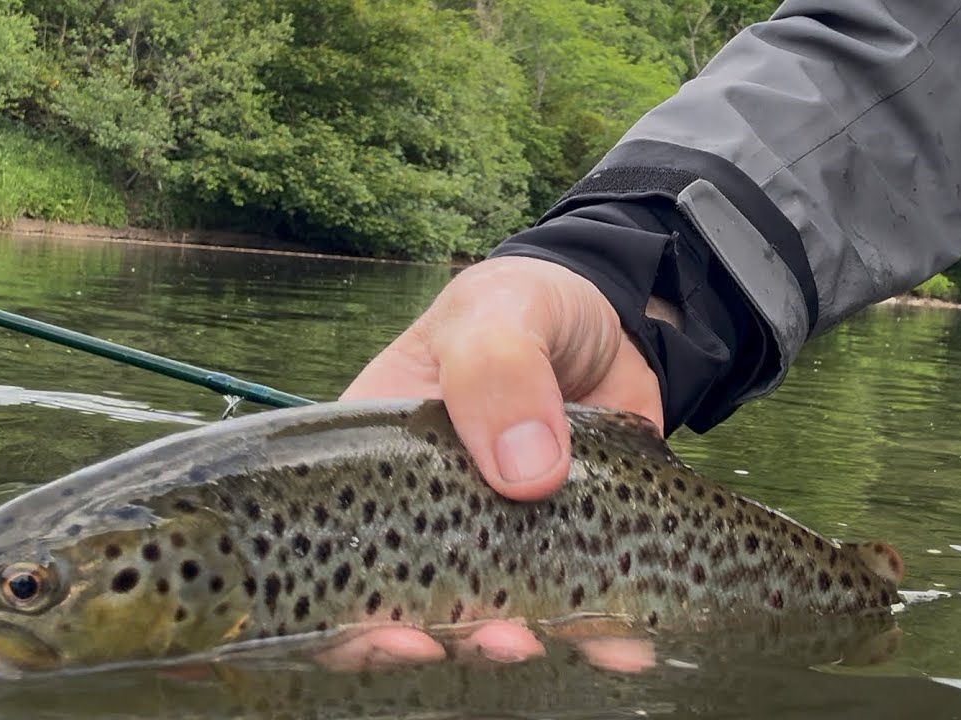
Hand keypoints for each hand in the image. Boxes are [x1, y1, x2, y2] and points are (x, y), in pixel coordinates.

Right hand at [323, 256, 663, 670]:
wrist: (608, 316)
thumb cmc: (519, 304)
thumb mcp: (496, 314)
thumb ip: (497, 372)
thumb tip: (526, 476)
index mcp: (379, 456)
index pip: (338, 546)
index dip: (348, 608)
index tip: (391, 631)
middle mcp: (426, 509)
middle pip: (409, 600)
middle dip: (445, 634)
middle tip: (496, 637)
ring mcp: (497, 534)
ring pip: (492, 613)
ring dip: (516, 640)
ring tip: (548, 642)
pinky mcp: (565, 544)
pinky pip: (573, 601)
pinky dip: (598, 632)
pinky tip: (622, 643)